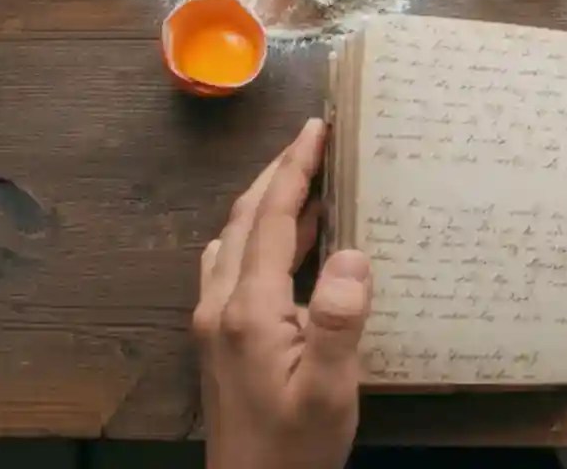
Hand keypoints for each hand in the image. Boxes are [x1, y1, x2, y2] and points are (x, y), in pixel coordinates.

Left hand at [191, 119, 371, 468]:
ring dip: (268, 202)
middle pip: (245, 221)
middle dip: (279, 174)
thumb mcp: (330, 389)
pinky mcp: (220, 338)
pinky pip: (236, 265)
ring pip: (236, 241)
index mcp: (248, 310)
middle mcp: (222, 306)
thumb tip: (351, 253)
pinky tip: (285, 239)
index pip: (270, 220)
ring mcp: (215, 322)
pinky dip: (262, 235)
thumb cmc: (296, 445)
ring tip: (306, 177)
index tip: (317, 129)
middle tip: (315, 140)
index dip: (293, 171)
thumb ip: (338, 321)